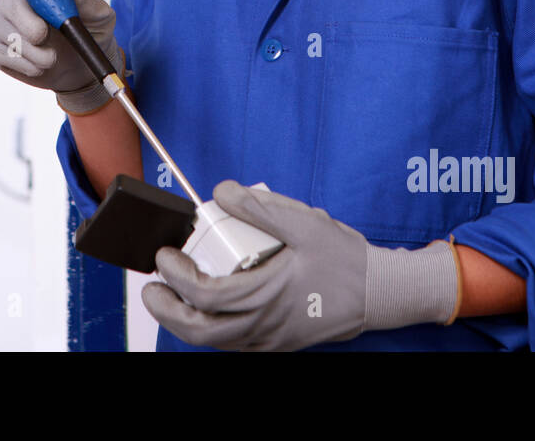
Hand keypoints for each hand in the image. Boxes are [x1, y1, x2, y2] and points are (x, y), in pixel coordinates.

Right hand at [0, 0, 122, 113]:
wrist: (82, 68)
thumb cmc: (90, 32)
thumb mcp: (99, 13)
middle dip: (23, 17)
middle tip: (42, 35)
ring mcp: (1, 19)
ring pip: (1, 27)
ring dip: (28, 48)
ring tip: (51, 59)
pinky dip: (20, 62)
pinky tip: (38, 66)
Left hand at [141, 181, 459, 350]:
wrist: (382, 292)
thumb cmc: (347, 260)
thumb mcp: (304, 222)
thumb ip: (259, 207)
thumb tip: (222, 191)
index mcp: (266, 295)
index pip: (205, 296)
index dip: (177, 278)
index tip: (165, 255)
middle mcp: (265, 323)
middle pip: (201, 333)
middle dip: (168, 313)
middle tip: (152, 288)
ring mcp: (272, 337)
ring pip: (217, 343)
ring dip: (187, 323)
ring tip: (171, 297)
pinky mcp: (281, 340)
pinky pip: (236, 343)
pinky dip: (213, 329)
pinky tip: (210, 309)